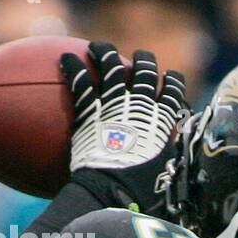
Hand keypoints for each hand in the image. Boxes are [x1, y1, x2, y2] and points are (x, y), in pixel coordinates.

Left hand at [60, 41, 187, 214]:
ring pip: (113, 65)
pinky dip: (72, 67)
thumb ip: (166, 162)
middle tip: (140, 58)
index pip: (173, 91)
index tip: (169, 77)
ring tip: (99, 47)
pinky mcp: (90, 107)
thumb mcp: (165, 175)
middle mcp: (142, 104)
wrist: (115, 189)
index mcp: (163, 119)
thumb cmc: (142, 190)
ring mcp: (115, 102)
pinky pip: (80, 80)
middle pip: (145, 71)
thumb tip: (171, 170)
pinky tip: (64, 59)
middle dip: (144, 60)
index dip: (172, 81)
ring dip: (106, 52)